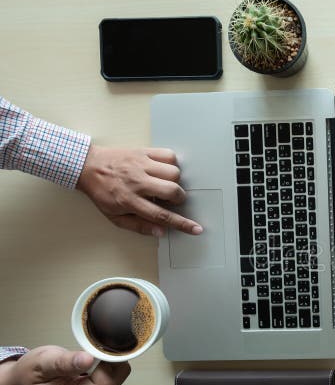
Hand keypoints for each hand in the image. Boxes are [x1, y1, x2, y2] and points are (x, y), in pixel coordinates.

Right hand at [0, 346, 130, 384]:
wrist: (23, 383)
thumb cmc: (29, 375)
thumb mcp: (41, 363)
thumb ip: (64, 363)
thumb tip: (88, 359)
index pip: (105, 382)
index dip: (104, 363)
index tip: (91, 351)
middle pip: (116, 379)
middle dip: (107, 360)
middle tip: (87, 351)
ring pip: (118, 375)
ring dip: (106, 361)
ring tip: (84, 357)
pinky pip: (114, 374)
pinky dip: (106, 363)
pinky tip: (89, 361)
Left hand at [76, 144, 202, 236]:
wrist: (87, 166)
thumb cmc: (102, 192)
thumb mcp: (114, 216)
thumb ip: (139, 226)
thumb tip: (161, 232)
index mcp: (129, 201)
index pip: (161, 215)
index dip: (182, 224)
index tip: (196, 229)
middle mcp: (137, 183)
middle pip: (172, 191)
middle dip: (178, 198)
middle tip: (170, 199)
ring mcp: (141, 165)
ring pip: (174, 173)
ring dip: (173, 180)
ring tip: (162, 182)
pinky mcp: (143, 152)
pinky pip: (169, 155)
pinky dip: (171, 163)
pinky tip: (161, 170)